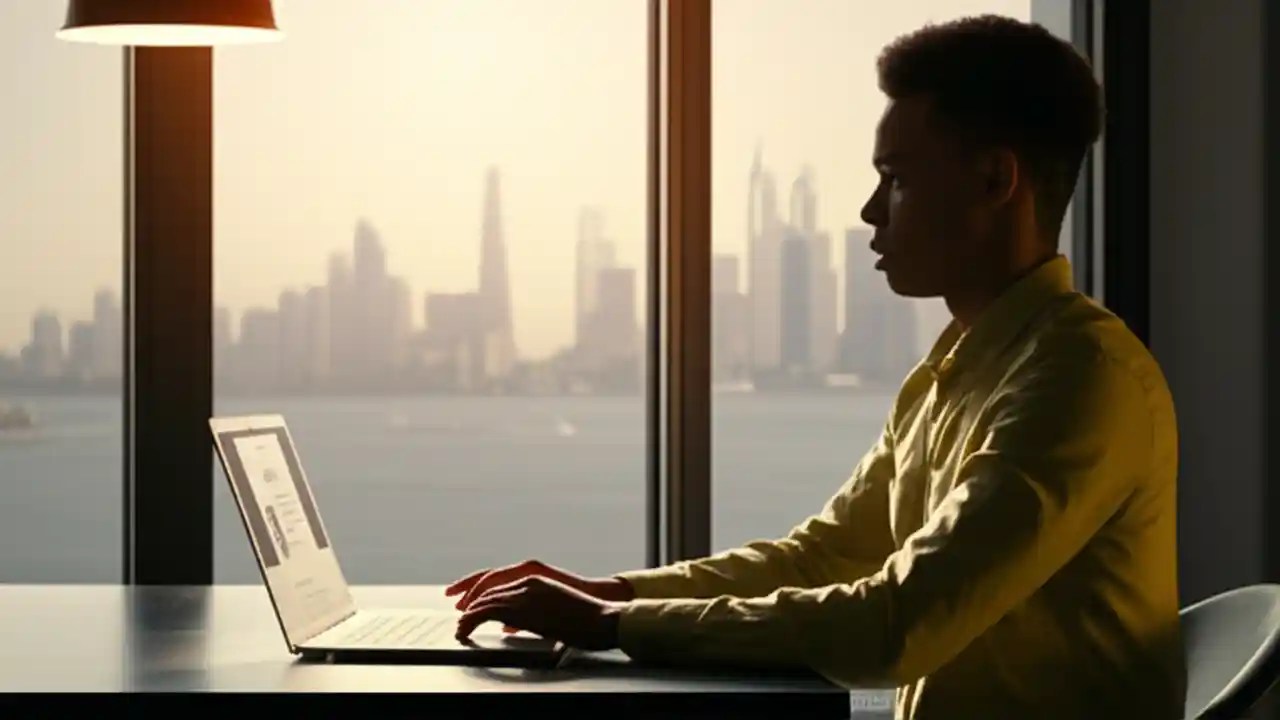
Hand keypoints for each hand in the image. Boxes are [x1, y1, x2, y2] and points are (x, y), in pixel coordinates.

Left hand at [445, 559, 632, 615]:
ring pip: (487, 596)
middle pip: (487, 582)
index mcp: (534, 576)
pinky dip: (475, 618)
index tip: (463, 597)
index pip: (497, 577)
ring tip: (460, 623)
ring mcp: (526, 591)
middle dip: (469, 596)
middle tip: (457, 610)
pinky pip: (491, 609)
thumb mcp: (551, 610)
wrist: (603, 614)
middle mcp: (527, 579)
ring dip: (470, 610)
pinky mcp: (526, 606)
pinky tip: (468, 626)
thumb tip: (508, 626)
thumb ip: (527, 614)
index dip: (477, 587)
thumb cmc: (583, 616)